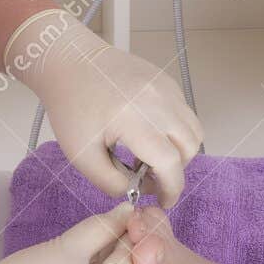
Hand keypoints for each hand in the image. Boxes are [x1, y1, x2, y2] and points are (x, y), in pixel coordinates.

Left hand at [5, 9, 202, 206]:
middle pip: (189, 147)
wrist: (70, 61)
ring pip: (194, 130)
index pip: (170, 163)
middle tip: (148, 177)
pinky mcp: (168, 81)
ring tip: (148, 156)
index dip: (171, 189)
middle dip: (176, 170)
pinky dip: (175, 131)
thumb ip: (110, 182)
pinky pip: (184, 114)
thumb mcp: (81, 155)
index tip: (162, 201)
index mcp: (135, 119)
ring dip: (180, 150)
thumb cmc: (71, 107)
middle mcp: (159, 100)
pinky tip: (147, 135)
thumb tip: (136, 191)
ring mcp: (167, 87)